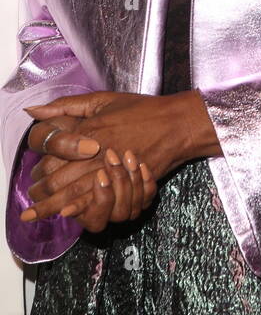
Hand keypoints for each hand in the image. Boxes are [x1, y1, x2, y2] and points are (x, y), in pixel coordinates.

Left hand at [23, 108, 157, 230]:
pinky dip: (81, 210)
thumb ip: (66, 105)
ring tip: (38, 214)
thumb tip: (33, 110)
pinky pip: (100, 203)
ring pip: (73, 195)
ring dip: (52, 206)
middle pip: (57, 180)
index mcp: (88, 130)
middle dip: (40, 194)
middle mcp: (96, 153)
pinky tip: (68, 215)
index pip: (52, 155)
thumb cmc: (142, 109)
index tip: (34, 178)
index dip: (39, 169)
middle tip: (30, 203)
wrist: (176, 124)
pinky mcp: (126, 185)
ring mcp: (112, 171)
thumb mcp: (103, 100)